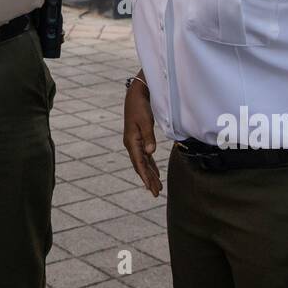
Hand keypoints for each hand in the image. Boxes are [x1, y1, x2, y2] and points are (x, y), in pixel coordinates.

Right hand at [123, 80, 161, 196]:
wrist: (136, 95)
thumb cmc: (140, 107)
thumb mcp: (145, 121)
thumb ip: (148, 137)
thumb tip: (150, 152)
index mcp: (131, 141)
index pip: (139, 163)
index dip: (145, 176)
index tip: (150, 188)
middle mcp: (131, 144)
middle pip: (140, 165)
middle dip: (148, 179)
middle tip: (156, 193)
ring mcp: (134, 142)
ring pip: (143, 162)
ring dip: (150, 174)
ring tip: (157, 186)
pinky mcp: (139, 139)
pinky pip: (144, 156)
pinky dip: (150, 165)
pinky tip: (155, 172)